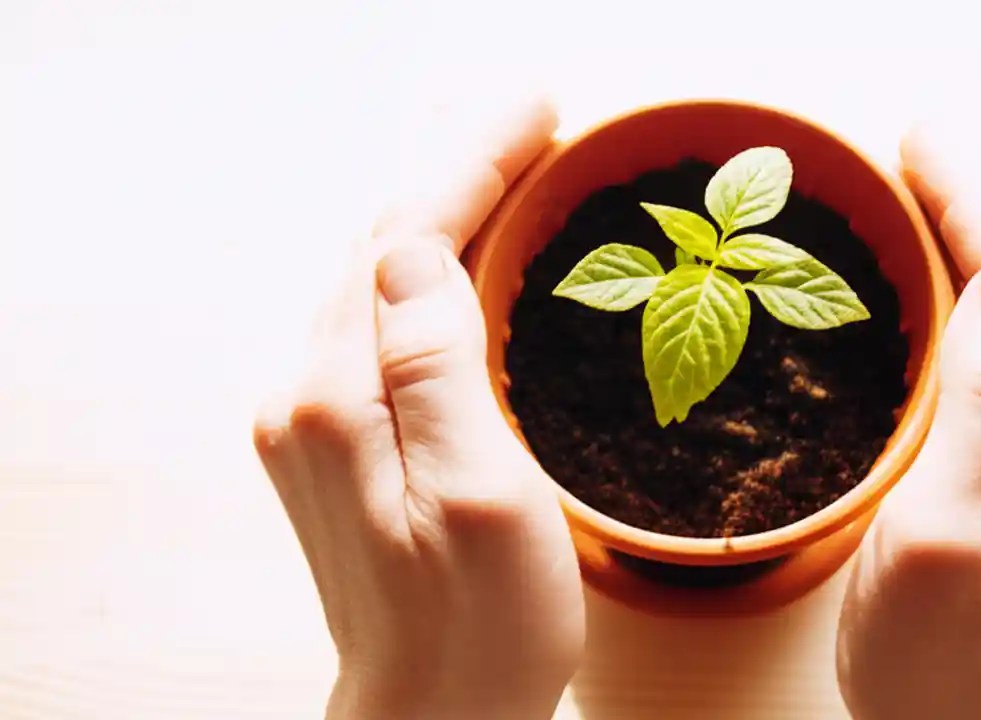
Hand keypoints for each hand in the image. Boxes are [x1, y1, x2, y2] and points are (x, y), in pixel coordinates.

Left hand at [252, 99, 584, 719]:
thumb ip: (431, 361)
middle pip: (383, 246)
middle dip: (459, 171)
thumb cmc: (479, 627)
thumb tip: (409, 245)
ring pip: (381, 280)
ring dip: (445, 215)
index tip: (536, 111)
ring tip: (513, 166)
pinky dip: (431, 272)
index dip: (473, 161)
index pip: (405, 239)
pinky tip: (469, 258)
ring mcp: (317, 419)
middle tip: (534, 119)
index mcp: (341, 398)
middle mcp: (309, 396)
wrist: (434, 716)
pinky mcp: (340, 440)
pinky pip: (384, 324)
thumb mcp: (477, 491)